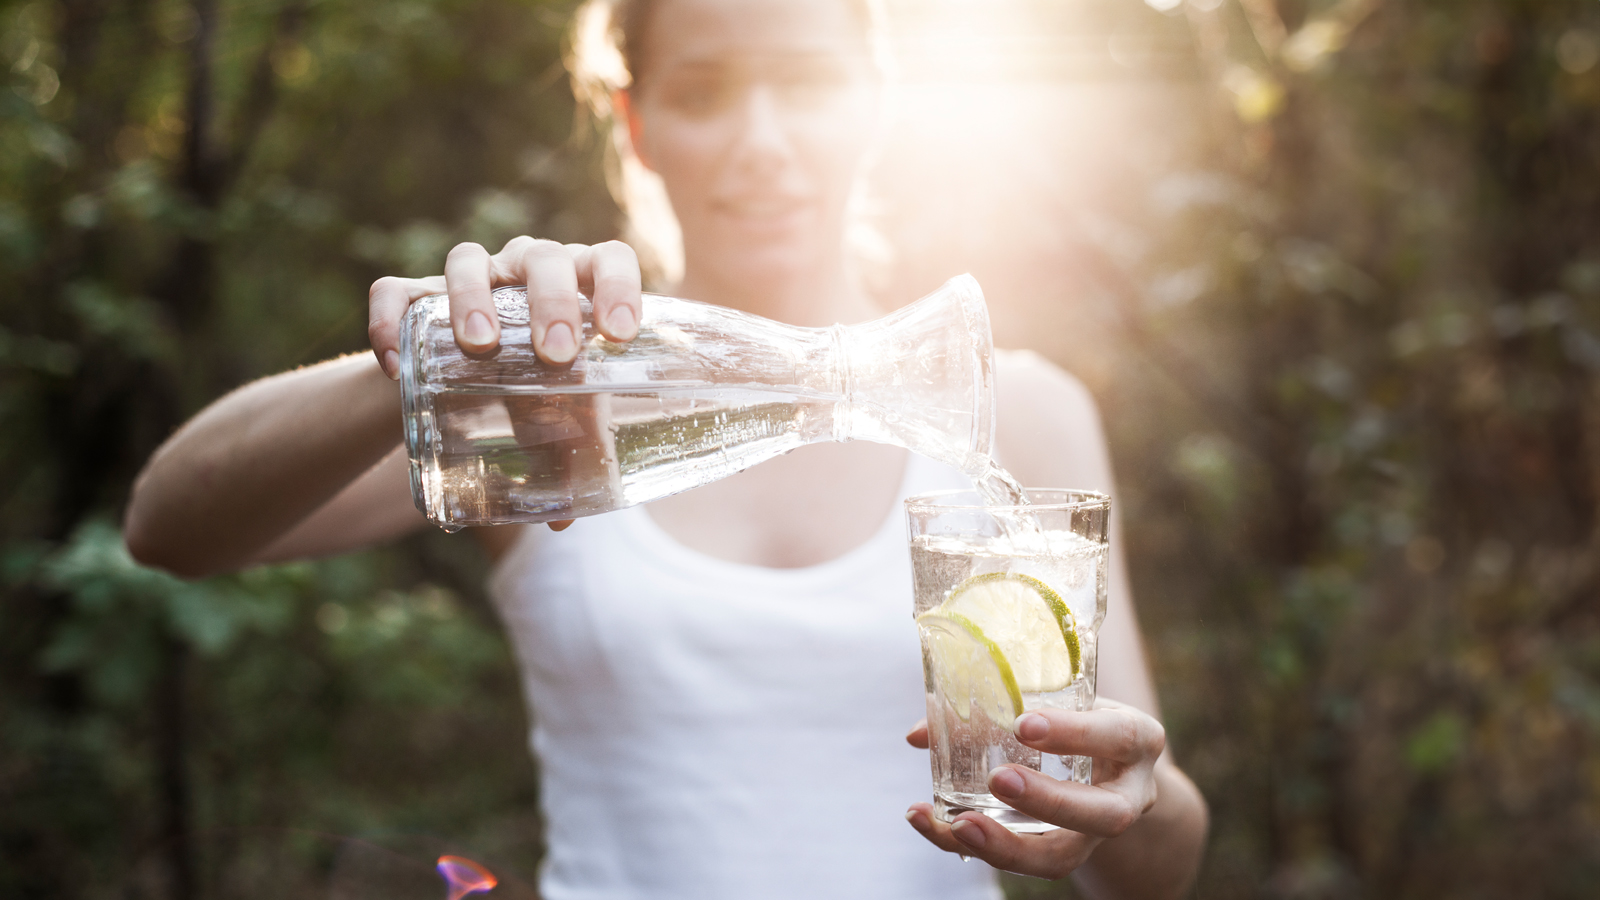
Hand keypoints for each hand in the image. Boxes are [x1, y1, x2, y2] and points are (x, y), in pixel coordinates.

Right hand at [367, 238, 641, 532]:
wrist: (462, 384)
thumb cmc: (535, 390)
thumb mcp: (559, 415)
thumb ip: (570, 454)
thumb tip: (564, 519)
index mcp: (581, 285)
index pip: (609, 259)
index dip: (620, 284)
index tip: (620, 332)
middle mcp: (526, 269)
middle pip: (541, 257)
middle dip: (552, 300)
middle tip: (555, 355)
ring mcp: (470, 277)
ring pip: (468, 261)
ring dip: (473, 298)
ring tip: (477, 347)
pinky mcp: (413, 296)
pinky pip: (394, 292)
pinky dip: (389, 321)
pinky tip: (395, 369)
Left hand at [903, 699, 1165, 879]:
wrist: (1111, 769)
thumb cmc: (1078, 721)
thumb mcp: (1060, 702)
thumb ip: (1002, 705)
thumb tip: (919, 733)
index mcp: (1135, 740)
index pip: (1118, 737)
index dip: (1074, 735)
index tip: (1023, 724)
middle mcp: (1129, 794)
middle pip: (1102, 815)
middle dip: (1048, 802)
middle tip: (997, 780)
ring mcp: (1097, 832)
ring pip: (1061, 856)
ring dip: (1005, 846)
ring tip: (957, 824)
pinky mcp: (1065, 853)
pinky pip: (1023, 861)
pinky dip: (974, 847)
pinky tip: (933, 826)